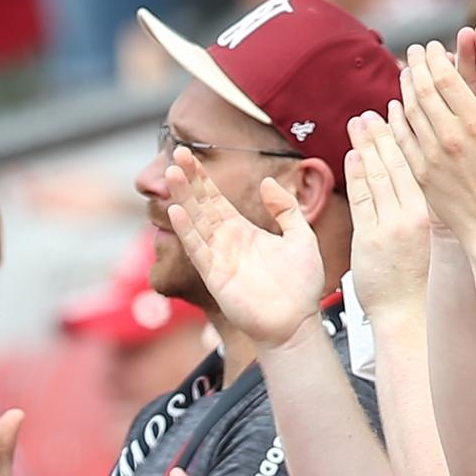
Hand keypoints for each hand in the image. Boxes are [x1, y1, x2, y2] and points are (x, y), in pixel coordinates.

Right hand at [163, 152, 328, 350]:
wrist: (297, 322)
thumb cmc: (301, 285)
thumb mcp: (302, 237)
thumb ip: (286, 209)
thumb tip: (267, 182)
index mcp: (242, 231)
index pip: (216, 198)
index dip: (203, 177)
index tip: (190, 154)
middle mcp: (225, 241)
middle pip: (201, 204)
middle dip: (189, 179)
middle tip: (177, 152)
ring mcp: (218, 257)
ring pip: (195, 221)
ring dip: (183, 197)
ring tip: (173, 173)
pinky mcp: (216, 275)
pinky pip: (197, 248)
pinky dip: (186, 230)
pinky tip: (176, 210)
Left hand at [343, 109, 433, 322]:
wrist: (404, 310)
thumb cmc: (412, 275)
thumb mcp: (423, 236)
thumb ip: (415, 206)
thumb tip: (408, 180)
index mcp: (427, 213)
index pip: (414, 167)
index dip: (403, 139)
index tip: (396, 116)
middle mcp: (412, 216)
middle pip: (396, 166)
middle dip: (383, 135)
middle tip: (372, 112)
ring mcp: (391, 225)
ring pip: (378, 177)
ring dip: (366, 147)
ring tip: (358, 123)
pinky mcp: (370, 237)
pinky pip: (362, 198)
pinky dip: (357, 174)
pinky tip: (353, 154)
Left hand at [396, 31, 475, 246]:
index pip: (448, 79)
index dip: (436, 59)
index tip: (432, 46)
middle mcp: (450, 137)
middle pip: (424, 90)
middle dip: (417, 65)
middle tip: (415, 50)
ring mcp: (431, 156)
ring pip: (409, 111)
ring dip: (405, 87)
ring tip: (405, 71)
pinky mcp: (419, 172)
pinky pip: (401, 138)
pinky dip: (395, 118)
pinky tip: (395, 106)